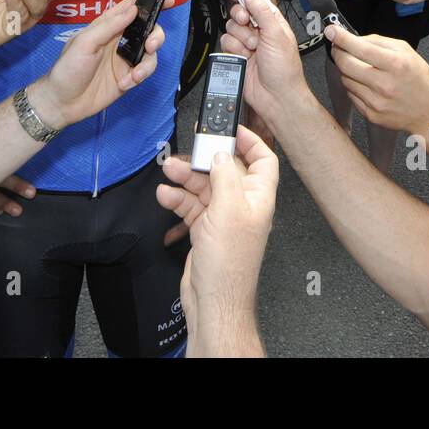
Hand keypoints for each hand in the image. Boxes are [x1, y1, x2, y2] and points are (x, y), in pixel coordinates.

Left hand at [27, 0, 171, 129]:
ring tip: (135, 75)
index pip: (130, 7)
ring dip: (147, 63)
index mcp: (107, 26)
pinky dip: (138, 77)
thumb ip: (109, 26)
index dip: (149, 1)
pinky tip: (123, 84)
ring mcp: (125, 58)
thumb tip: (133, 9)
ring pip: (150, 52)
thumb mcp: (85, 43)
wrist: (63, 103)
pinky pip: (144, 71)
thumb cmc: (68, 68)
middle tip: (151, 45)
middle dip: (156, 35)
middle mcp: (119, 39)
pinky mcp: (129, 76)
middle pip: (149, 29)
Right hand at [156, 126, 277, 353]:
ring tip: (168, 171)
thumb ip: (225, 176)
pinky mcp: (205, 229)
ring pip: (204, 186)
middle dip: (204, 159)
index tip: (231, 128)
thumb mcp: (228, 210)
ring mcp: (223, 218)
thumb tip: (221, 153)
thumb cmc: (230, 265)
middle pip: (225, 170)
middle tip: (186, 150)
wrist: (213, 301)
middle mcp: (242, 206)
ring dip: (185, 177)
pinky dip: (177, 198)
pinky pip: (191, 205)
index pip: (262, 160)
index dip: (250, 141)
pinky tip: (166, 195)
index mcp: (258, 198)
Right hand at [219, 0, 311, 127]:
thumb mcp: (277, 35)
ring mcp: (247, 43)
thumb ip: (262, 12)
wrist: (276, 96)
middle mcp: (258, 30)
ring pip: (230, 28)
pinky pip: (225, 44)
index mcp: (271, 21)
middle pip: (237, 12)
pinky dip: (234, 50)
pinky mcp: (236, 55)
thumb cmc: (285, 69)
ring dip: (240, 39)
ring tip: (253, 50)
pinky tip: (245, 57)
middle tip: (247, 23)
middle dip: (241, 19)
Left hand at [327, 28, 428, 133]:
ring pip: (346, 79)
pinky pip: (351, 94)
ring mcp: (376, 102)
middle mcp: (385, 84)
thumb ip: (379, 41)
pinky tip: (367, 85)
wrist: (428, 113)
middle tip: (339, 48)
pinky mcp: (371, 115)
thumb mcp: (406, 52)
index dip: (341, 38)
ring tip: (362, 70)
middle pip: (346, 64)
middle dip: (338, 53)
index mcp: (395, 65)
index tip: (331, 30)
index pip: (360, 48)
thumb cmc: (419, 79)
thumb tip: (353, 38)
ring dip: (348, 71)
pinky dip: (354, 86)